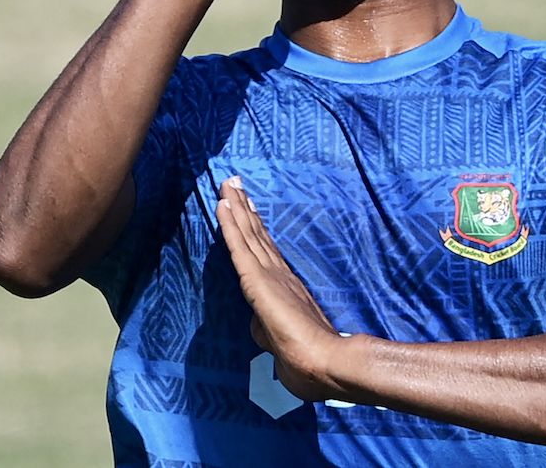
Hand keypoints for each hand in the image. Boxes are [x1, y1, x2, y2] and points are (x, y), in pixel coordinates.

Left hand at [216, 177, 343, 401]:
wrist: (323, 363)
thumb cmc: (307, 363)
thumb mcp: (281, 344)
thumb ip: (266, 330)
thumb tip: (257, 326)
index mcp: (284, 287)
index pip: (264, 251)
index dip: (254, 228)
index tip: (246, 206)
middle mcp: (277, 274)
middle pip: (256, 235)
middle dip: (244, 208)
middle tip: (235, 182)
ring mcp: (268, 274)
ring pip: (247, 234)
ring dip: (236, 207)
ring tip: (228, 183)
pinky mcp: (258, 279)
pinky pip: (239, 246)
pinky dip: (230, 224)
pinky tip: (222, 204)